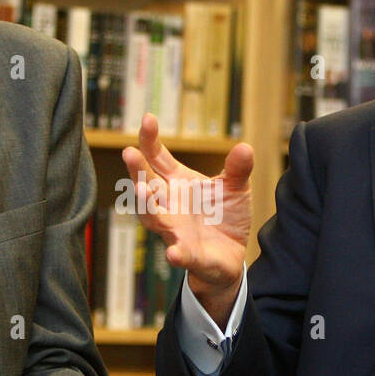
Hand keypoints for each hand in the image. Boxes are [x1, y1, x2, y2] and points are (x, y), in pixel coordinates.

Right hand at [121, 112, 253, 326]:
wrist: (231, 255)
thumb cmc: (224, 216)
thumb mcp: (235, 188)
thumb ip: (238, 169)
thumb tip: (245, 147)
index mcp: (176, 183)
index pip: (157, 159)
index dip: (149, 140)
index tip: (148, 119)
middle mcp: (168, 205)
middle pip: (146, 186)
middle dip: (137, 170)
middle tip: (129, 152)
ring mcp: (175, 231)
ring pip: (153, 219)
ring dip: (146, 206)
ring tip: (141, 190)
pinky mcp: (190, 256)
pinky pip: (180, 255)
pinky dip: (176, 254)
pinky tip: (173, 253)